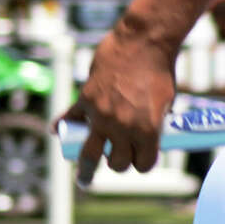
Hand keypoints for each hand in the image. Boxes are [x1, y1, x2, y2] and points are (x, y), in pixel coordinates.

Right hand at [53, 26, 176, 185]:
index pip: (143, 163)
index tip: (143, 161)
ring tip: (85, 179)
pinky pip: (69, 119)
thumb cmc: (160, 71)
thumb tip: (151, 133)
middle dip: (120, 163)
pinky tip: (57, 131)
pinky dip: (61, 125)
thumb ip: (156, 119)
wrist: (143, 44)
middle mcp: (122, 128)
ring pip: (89, 154)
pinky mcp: (86, 100)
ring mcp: (101, 116)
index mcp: (147, 130)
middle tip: (120, 158)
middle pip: (117, 163)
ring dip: (87, 169)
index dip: (144, 164)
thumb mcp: (167, 100)